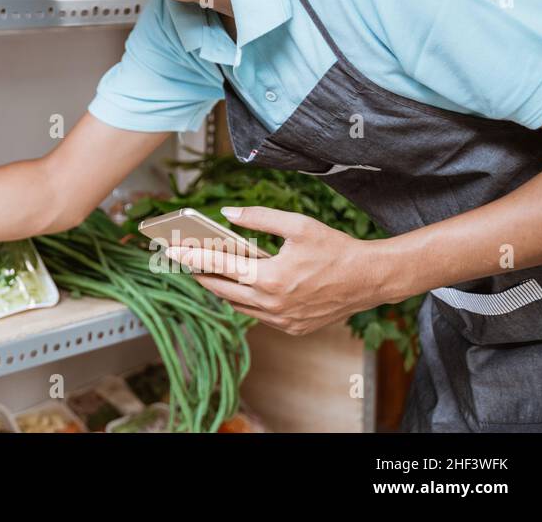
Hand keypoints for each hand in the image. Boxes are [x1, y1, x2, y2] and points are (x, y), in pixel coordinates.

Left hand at [164, 206, 392, 335]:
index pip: (220, 265)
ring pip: (237, 305)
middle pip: (222, 289)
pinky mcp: (292, 328)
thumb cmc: (335, 248)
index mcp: (270, 278)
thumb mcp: (297, 225)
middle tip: (183, 261)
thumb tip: (227, 213)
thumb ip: (259, 218)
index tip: (172, 249)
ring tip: (205, 272)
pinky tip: (238, 287)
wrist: (370, 280)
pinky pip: (257, 315)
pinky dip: (244, 301)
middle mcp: (272, 304)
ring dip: (220, 289)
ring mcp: (282, 320)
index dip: (193, 256)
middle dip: (199, 273)